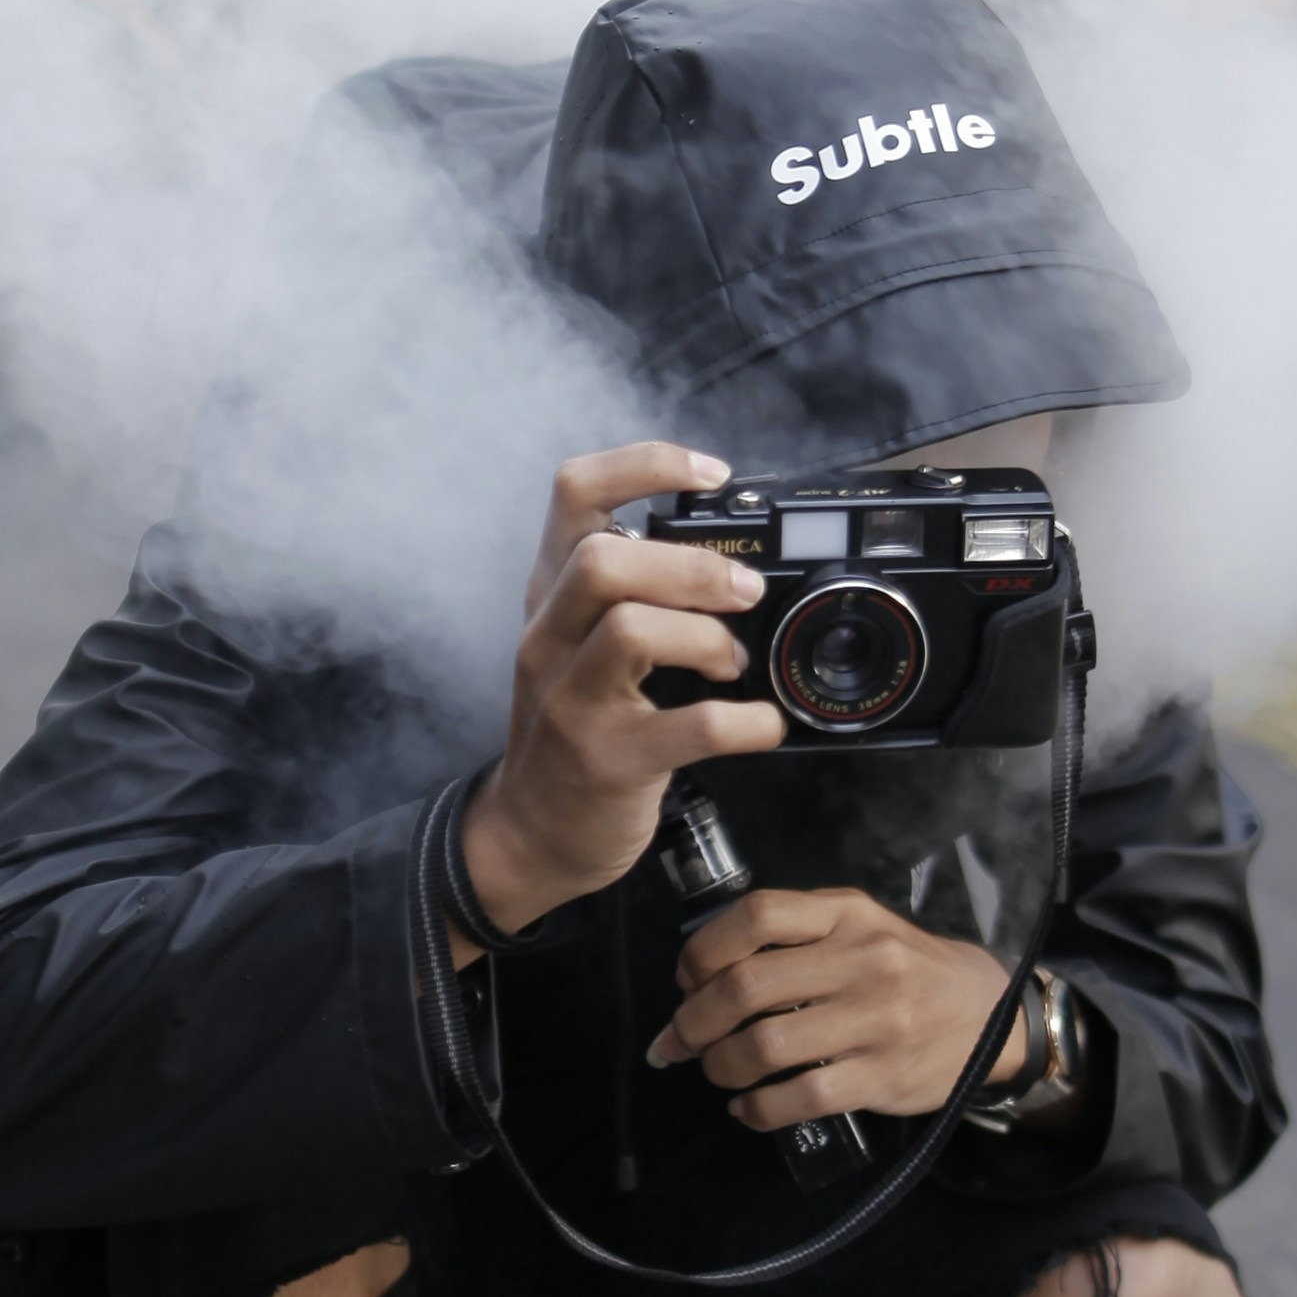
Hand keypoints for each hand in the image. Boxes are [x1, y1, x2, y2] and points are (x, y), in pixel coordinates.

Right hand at [456, 444, 782, 941]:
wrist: (532, 830)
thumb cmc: (574, 724)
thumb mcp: (578, 644)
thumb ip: (628, 592)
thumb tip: (729, 557)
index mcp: (551, 596)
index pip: (573, 493)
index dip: (644, 465)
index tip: (711, 475)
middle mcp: (551, 638)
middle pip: (602, 559)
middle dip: (689, 565)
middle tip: (743, 592)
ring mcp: (572, 701)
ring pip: (631, 631)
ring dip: (706, 636)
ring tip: (733, 662)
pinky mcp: (608, 761)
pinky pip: (688, 728)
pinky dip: (744, 722)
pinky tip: (763, 723)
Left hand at [651, 885, 1022, 1132]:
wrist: (991, 1013)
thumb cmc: (906, 968)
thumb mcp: (859, 926)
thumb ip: (792, 936)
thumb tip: (697, 975)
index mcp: (846, 914)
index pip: (756, 915)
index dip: (703, 949)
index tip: (686, 978)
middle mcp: (861, 961)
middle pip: (745, 987)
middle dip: (694, 1020)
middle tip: (681, 1039)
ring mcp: (874, 1022)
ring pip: (763, 1047)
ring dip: (720, 1066)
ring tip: (717, 1072)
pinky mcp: (882, 1077)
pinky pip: (799, 1099)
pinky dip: (757, 1110)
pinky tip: (748, 1110)